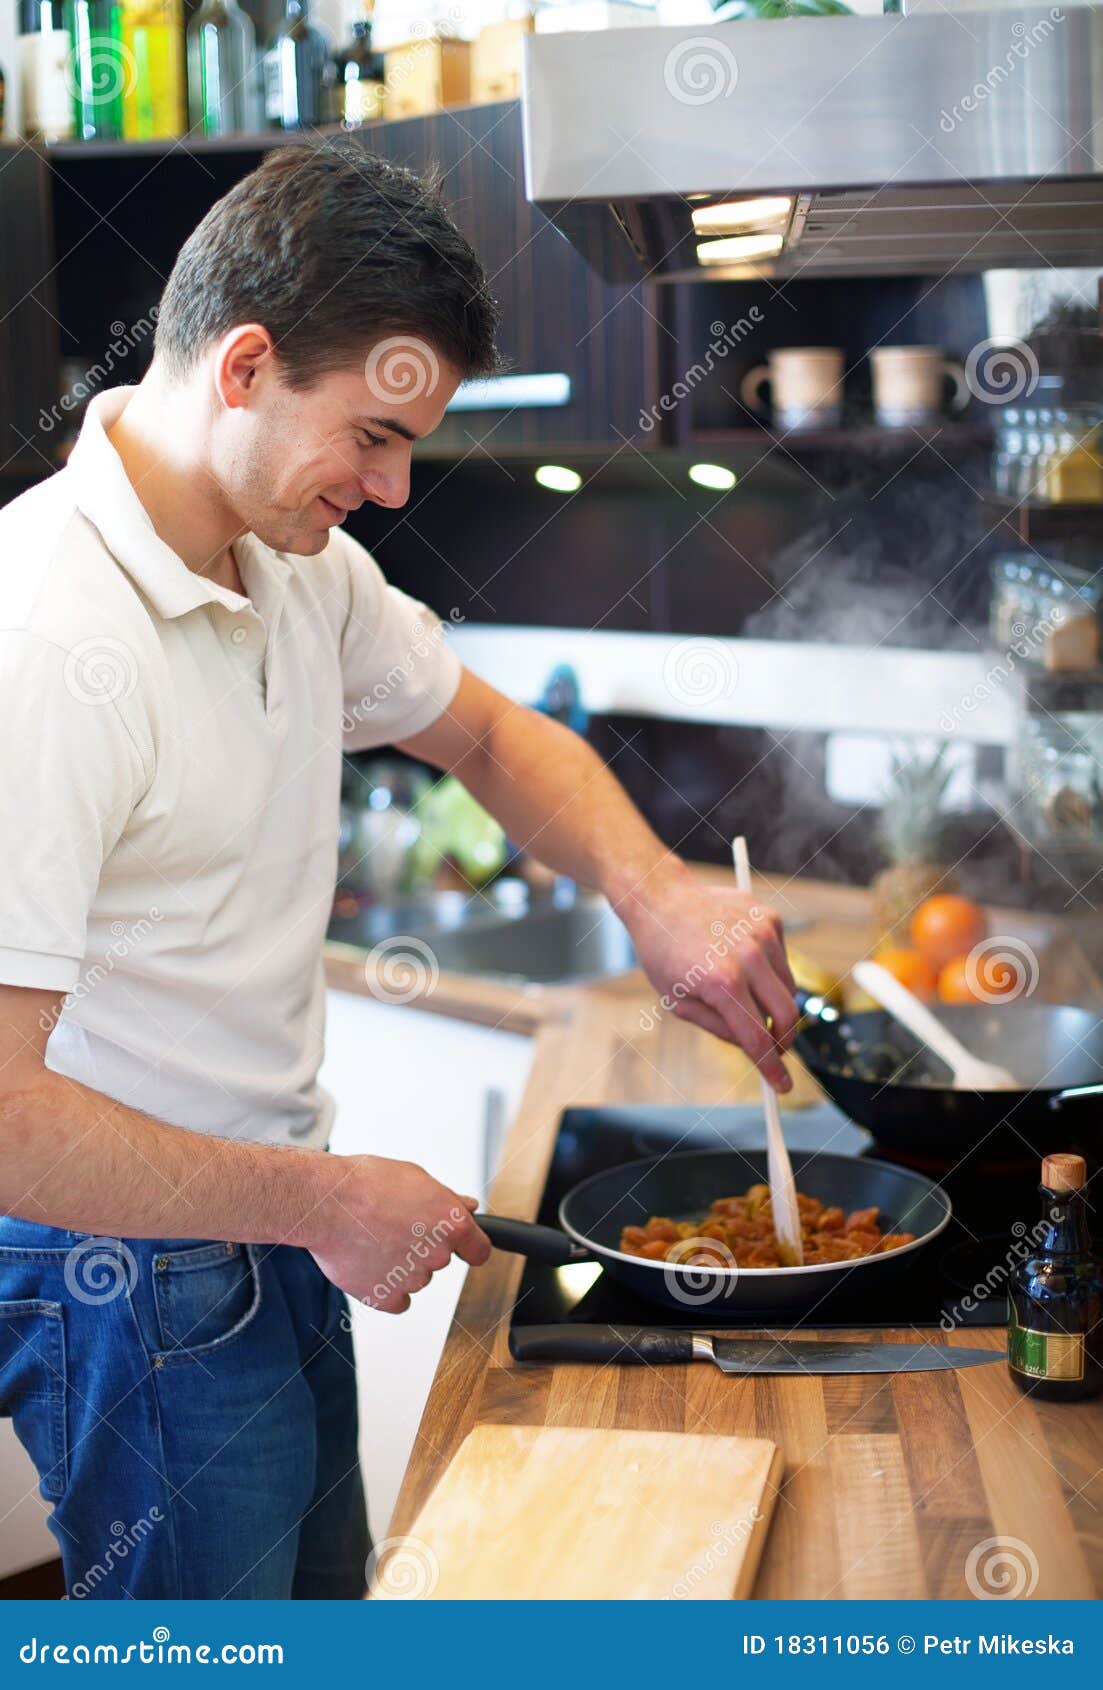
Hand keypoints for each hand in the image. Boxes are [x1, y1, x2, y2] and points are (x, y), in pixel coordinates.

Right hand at [305, 1155, 490, 1312]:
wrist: (325, 1204)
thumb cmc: (365, 1184)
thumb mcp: (415, 1177)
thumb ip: (447, 1199)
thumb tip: (467, 1207)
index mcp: (452, 1224)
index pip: (479, 1250)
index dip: (469, 1247)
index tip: (463, 1247)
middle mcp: (438, 1255)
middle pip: (440, 1260)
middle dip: (422, 1246)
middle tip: (394, 1225)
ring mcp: (413, 1280)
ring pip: (416, 1278)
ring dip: (401, 1265)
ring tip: (373, 1239)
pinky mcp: (387, 1297)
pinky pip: (397, 1299)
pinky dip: (385, 1287)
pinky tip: (370, 1264)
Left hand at [620, 868, 798, 1090]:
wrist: (661, 897)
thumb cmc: (663, 952)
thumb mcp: (677, 1001)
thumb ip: (718, 1027)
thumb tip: (753, 1045)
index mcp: (721, 982)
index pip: (757, 1038)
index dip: (771, 1068)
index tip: (782, 1085)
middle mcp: (748, 956)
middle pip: (787, 1015)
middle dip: (783, 1040)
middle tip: (773, 1048)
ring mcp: (762, 934)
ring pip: (788, 988)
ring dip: (774, 1004)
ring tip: (744, 995)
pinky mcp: (770, 919)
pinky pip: (782, 959)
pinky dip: (770, 971)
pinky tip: (742, 960)